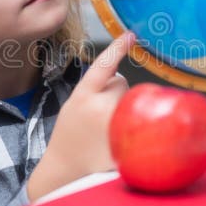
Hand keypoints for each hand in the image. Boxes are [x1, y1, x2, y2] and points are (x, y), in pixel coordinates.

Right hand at [27, 32, 133, 201]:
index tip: (130, 35)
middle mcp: (99, 109)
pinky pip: (139, 122)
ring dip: (125, 107)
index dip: (116, 48)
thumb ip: (93, 89)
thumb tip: (122, 80)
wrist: (65, 170)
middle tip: (100, 113)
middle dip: (115, 92)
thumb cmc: (70, 135)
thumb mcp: (73, 105)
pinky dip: (134, 125)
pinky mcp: (125, 143)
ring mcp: (114, 127)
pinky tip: (122, 136)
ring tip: (107, 126)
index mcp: (82, 96)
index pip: (102, 66)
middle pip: (122, 84)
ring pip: (132, 100)